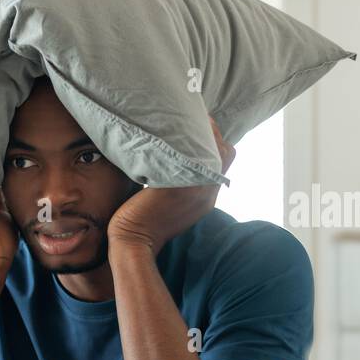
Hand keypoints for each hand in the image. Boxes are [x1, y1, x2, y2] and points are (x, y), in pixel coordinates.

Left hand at [108, 116, 234, 256]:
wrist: (134, 243)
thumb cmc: (144, 224)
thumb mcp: (170, 204)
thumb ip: (177, 184)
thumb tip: (168, 161)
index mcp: (206, 197)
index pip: (223, 161)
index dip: (214, 141)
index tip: (200, 127)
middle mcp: (207, 192)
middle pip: (225, 152)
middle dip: (211, 131)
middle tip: (194, 116)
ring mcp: (196, 189)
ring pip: (211, 150)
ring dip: (199, 131)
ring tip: (183, 118)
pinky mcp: (178, 187)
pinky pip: (190, 154)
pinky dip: (183, 139)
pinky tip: (170, 128)